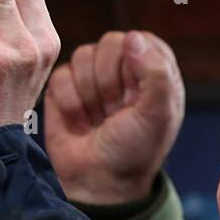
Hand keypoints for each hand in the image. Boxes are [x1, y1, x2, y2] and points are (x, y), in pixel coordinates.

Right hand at [44, 31, 184, 203]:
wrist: (98, 181)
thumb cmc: (134, 149)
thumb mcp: (159, 114)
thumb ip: (156, 73)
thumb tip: (132, 37)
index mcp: (153, 69)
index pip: (140, 41)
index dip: (134, 68)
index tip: (136, 98)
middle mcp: (122, 67)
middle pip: (109, 43)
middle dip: (110, 83)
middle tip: (116, 111)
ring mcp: (91, 76)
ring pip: (82, 56)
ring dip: (90, 95)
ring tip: (99, 119)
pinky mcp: (63, 88)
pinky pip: (60, 75)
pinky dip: (70, 103)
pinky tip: (79, 123)